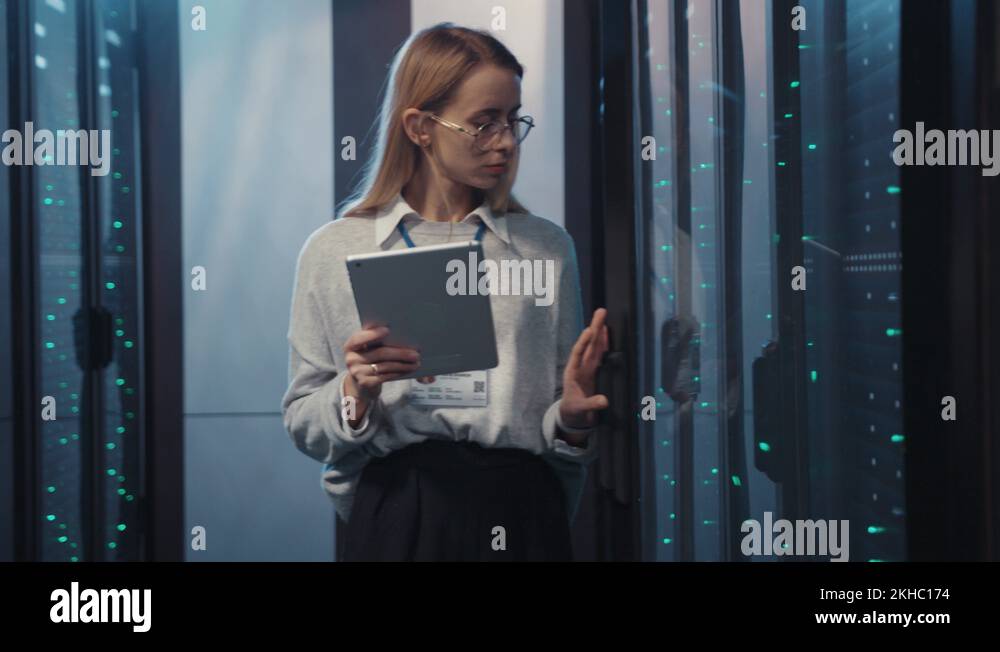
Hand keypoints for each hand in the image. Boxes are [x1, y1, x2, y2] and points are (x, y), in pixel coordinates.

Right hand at [343, 325, 420, 408]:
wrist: (360, 383)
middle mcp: (351, 359)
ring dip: (403, 364)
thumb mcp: (367, 348)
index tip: (387, 330)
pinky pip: (385, 376)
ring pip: (385, 366)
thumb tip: (396, 331)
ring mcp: (357, 372)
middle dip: (400, 353)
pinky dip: (399, 372)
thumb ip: (374, 340)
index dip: (372, 334)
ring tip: (416, 362)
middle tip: (416, 353)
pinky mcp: (365, 383)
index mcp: (351, 346)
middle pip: (379, 353)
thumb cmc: (368, 359)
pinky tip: (408, 369)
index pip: (359, 338)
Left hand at [559, 308, 609, 429]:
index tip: (589, 330)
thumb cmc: (574, 409)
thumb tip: (604, 401)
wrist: (572, 413)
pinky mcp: (594, 369)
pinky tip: (606, 332)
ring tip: (602, 315)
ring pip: (594, 346)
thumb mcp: (580, 409)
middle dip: (594, 328)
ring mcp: (587, 366)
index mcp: (573, 373)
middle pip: (588, 344)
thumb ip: (591, 404)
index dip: (584, 342)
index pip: (578, 354)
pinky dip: (603, 342)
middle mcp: (580, 366)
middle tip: (600, 312)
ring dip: (598, 331)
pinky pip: (599, 353)